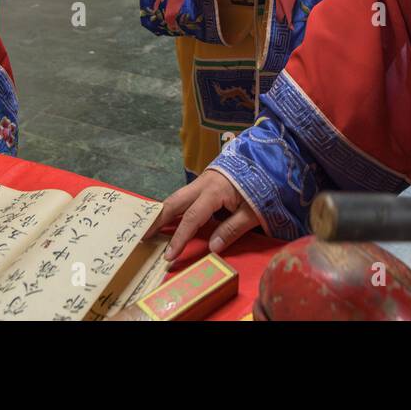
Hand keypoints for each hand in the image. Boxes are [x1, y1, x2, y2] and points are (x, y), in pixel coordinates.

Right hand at [146, 169, 263, 260]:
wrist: (268, 155)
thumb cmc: (264, 184)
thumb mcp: (254, 211)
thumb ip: (232, 229)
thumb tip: (212, 248)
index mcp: (214, 191)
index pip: (191, 218)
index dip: (179, 238)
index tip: (168, 256)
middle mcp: (203, 183)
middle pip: (174, 202)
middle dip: (157, 220)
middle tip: (142, 236)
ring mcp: (203, 180)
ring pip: (177, 196)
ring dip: (163, 212)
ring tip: (150, 228)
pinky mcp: (207, 180)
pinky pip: (185, 194)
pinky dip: (174, 206)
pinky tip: (170, 216)